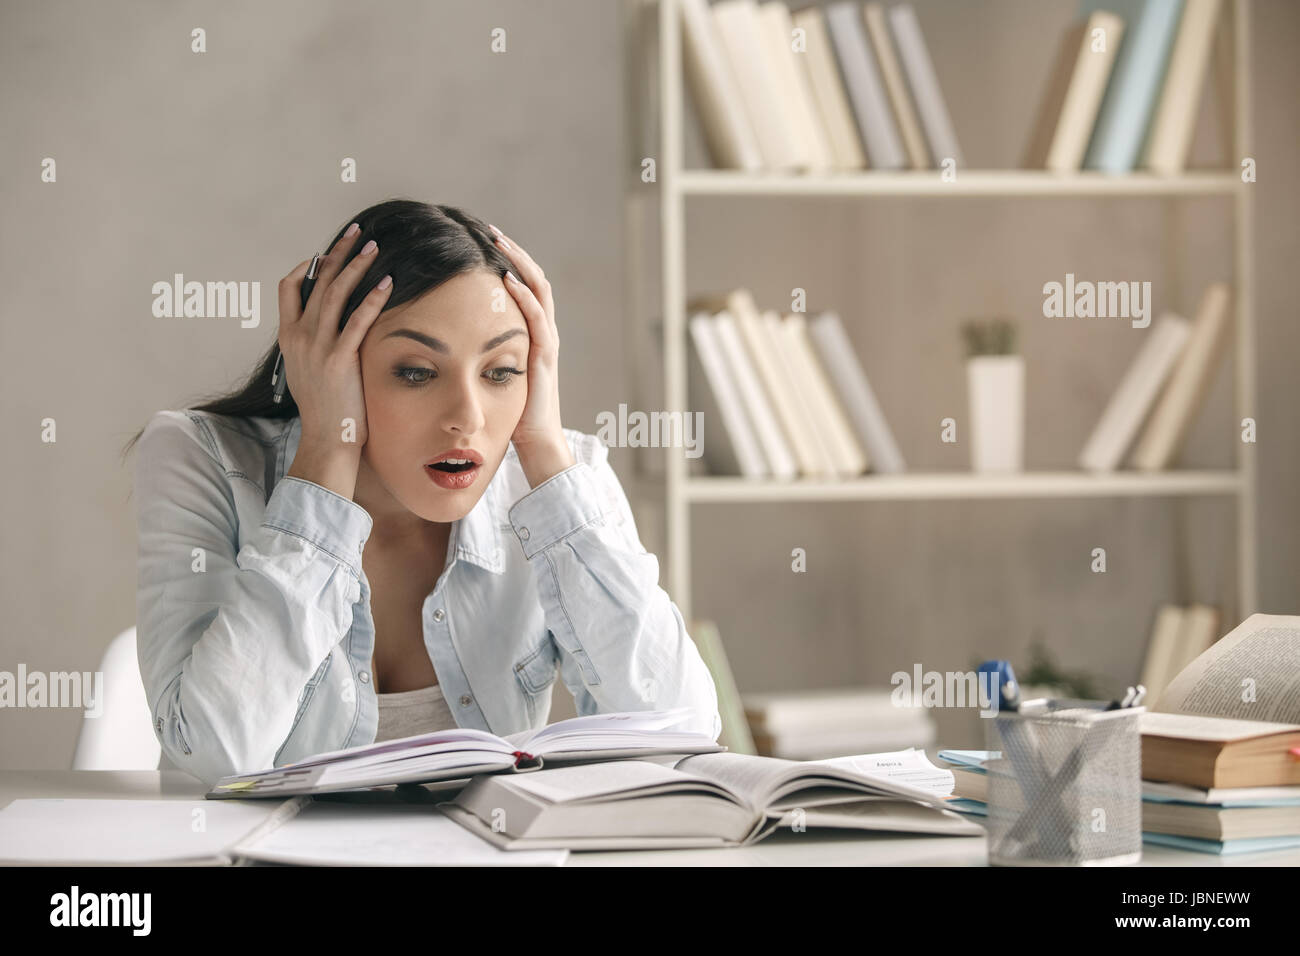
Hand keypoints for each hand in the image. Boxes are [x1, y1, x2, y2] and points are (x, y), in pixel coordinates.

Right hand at [277, 223, 392, 455]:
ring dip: (355, 266)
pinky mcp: (339, 360)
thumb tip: (328, 326)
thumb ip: (314, 344)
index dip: (306, 266)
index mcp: (289, 337)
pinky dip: (372, 298)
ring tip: (373, 247)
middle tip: (356, 233)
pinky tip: (386, 282)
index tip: (325, 253)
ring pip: (335, 294)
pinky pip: (356, 321)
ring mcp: (318, 347)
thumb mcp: (308, 370)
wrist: (327, 439)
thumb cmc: (326, 408)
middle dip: (338, 253)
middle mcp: (299, 337)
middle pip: (317, 282)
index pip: (287, 288)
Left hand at [490, 223, 575, 486]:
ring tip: (498, 244)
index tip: (480, 243)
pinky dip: (524, 297)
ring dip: (519, 264)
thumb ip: (478, 357)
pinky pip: (538, 319)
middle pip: (533, 280)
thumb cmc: (510, 419)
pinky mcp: (545, 358)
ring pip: (539, 291)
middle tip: (488, 231)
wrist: (536, 446)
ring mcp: (546, 344)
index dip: (504, 263)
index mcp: (529, 337)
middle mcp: (541, 334)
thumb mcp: (490, 379)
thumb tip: (444, 342)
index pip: (521, 288)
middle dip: (511, 253)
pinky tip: (508, 280)